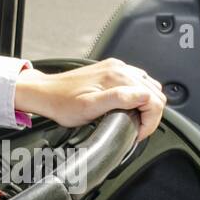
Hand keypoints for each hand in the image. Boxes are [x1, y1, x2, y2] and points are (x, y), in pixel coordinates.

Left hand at [13, 57, 165, 141]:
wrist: (44, 92)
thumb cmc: (61, 103)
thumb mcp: (90, 108)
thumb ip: (119, 100)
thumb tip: (144, 97)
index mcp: (117, 78)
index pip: (154, 99)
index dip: (151, 121)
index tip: (139, 132)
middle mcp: (119, 69)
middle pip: (155, 92)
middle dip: (151, 114)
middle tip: (137, 129)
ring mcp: (115, 67)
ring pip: (148, 86)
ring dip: (147, 105)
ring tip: (134, 119)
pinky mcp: (110, 69)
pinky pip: (136, 81)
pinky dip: (139, 95)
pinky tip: (128, 106)